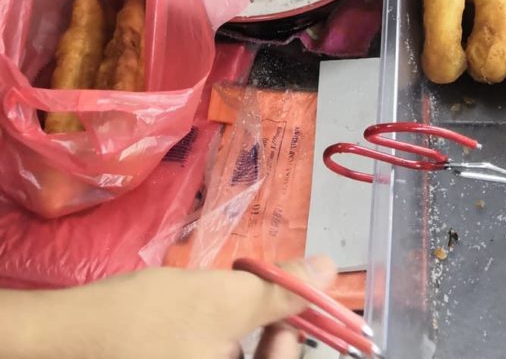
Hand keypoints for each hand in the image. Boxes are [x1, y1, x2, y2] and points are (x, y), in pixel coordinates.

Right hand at [3, 257, 336, 358]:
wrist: (62, 340)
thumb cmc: (146, 321)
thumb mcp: (221, 298)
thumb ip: (280, 290)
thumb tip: (328, 269)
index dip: (293, 341)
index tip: (285, 312)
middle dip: (268, 340)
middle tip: (257, 305)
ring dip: (241, 342)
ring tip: (222, 311)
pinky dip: (217, 349)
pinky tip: (199, 328)